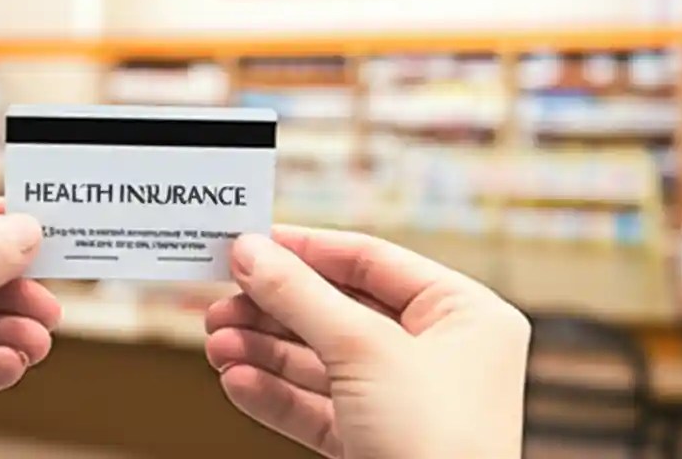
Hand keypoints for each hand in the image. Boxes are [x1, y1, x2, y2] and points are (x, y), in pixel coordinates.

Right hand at [205, 226, 528, 458]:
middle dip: (272, 311)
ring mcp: (405, 403)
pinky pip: (318, 408)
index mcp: (464, 315)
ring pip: (320, 362)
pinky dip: (275, 394)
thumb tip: (249, 251)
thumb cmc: (438, 441)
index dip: (305, 249)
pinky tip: (237, 382)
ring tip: (216, 345)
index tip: (249, 243)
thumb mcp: (363, 350)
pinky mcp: (376, 445)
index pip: (371, 261)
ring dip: (264, 352)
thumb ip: (299, 295)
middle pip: (336, 311)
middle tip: (219, 304)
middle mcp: (438, 354)